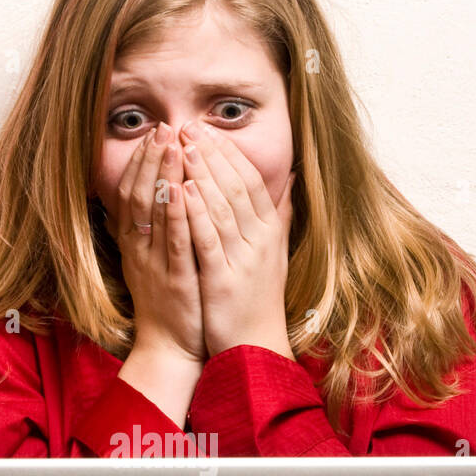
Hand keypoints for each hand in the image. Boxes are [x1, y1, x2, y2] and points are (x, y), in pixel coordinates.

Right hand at [114, 122, 205, 365]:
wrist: (170, 349)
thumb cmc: (170, 304)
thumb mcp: (157, 262)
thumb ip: (159, 230)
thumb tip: (164, 195)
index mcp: (136, 244)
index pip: (133, 193)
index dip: (142, 162)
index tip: (154, 134)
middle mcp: (140, 250)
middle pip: (139, 196)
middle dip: (151, 160)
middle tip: (163, 129)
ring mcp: (155, 265)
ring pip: (154, 214)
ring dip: (162, 176)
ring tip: (172, 145)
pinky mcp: (175, 281)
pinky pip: (174, 242)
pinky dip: (175, 214)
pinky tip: (181, 189)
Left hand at [177, 123, 296, 358]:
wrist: (254, 348)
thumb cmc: (259, 300)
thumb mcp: (275, 253)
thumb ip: (282, 214)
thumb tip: (294, 177)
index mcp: (270, 231)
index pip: (250, 181)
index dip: (228, 153)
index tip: (207, 129)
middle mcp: (260, 241)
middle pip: (235, 187)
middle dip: (211, 155)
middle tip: (188, 127)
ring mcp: (242, 260)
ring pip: (221, 207)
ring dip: (201, 174)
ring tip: (182, 147)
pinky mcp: (223, 281)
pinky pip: (208, 240)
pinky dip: (195, 213)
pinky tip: (181, 191)